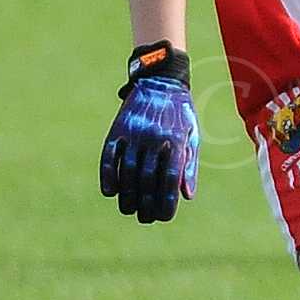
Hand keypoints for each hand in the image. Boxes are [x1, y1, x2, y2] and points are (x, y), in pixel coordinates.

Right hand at [101, 43, 200, 223]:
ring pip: (127, 171)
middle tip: (145, 218)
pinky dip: (107, 175)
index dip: (166, 201)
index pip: (170, 179)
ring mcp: (134, 134)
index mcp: (176, 142)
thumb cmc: (181, 114)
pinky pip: (109, 156)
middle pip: (147, 179)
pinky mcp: (117, 129)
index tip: (163, 217)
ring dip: (126, 194)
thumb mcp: (192, 136)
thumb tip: (186, 196)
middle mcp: (154, 139)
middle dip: (145, 203)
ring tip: (128, 210)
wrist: (161, 81)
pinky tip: (110, 192)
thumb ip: (189, 166)